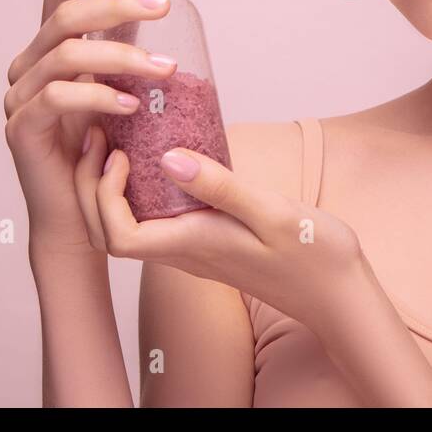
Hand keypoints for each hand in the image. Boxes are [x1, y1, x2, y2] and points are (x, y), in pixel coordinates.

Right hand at [4, 0, 178, 253]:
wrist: (78, 216)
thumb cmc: (103, 154)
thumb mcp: (121, 95)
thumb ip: (127, 61)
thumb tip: (166, 19)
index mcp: (52, 48)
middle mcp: (29, 64)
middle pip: (66, 14)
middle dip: (116, 4)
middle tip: (161, 5)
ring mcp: (20, 95)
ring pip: (67, 54)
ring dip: (122, 56)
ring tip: (164, 70)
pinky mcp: (22, 128)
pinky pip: (60, 98)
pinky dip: (100, 97)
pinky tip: (132, 106)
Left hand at [76, 143, 364, 332]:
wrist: (339, 294)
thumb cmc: (314, 257)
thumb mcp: (271, 212)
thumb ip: (220, 186)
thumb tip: (167, 158)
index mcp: (192, 246)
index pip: (116, 235)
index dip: (102, 195)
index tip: (120, 153)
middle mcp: (185, 252)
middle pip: (108, 233)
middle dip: (92, 187)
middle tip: (102, 137)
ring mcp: (194, 249)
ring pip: (129, 226)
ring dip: (112, 188)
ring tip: (122, 140)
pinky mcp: (208, 241)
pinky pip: (157, 219)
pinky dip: (142, 189)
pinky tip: (161, 156)